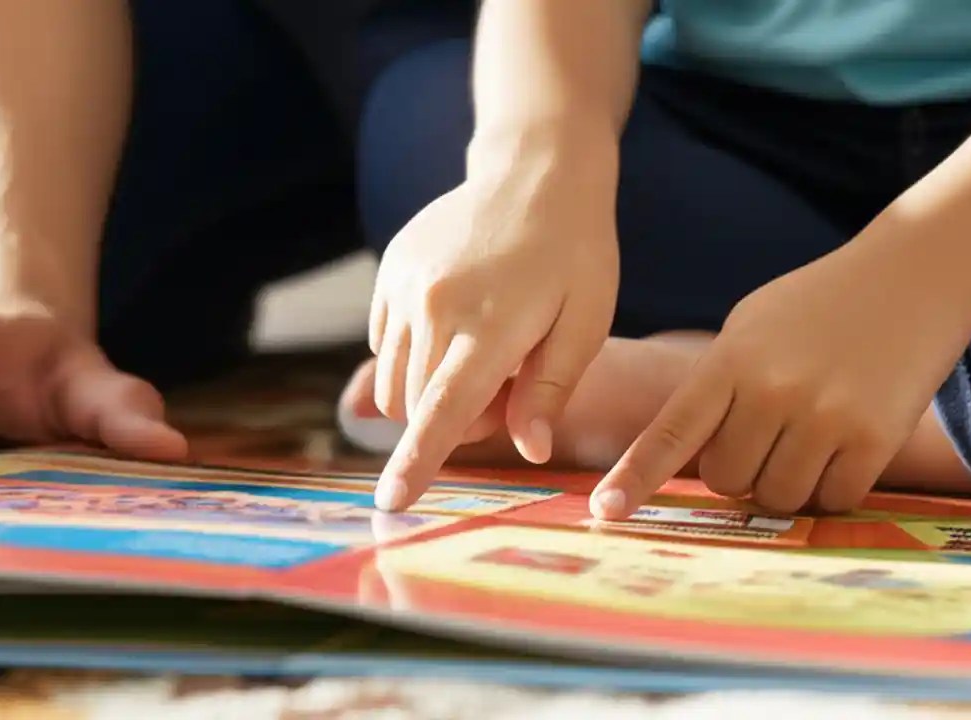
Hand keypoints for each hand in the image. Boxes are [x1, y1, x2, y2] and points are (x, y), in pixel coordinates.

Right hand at [371, 142, 618, 510]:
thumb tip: (527, 450)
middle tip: (503, 391)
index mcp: (488, 325)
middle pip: (414, 405)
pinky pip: (385, 340)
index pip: (442, 413)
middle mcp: (433, 304)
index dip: (417, 464)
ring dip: (426, 390)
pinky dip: (412, 353)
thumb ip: (549, 390)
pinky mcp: (391, 268)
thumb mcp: (586, 322)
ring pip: (393, 378)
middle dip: (448, 423)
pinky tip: (454, 325)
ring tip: (479, 354)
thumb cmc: (576, 252)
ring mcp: (405, 283)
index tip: (390, 504)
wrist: (535, 170)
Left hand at [591, 241, 970, 517]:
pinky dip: (833, 487)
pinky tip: (845, 446)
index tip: (605, 511)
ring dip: (785, 482)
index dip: (635, 477)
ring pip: (777, 497)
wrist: (912, 276)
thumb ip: (714, 386)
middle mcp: (771, 392)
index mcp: (729, 362)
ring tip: (808, 434)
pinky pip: (833, 499)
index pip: (671, 432)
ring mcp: (824, 417)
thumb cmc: (817, 306)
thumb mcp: (749, 329)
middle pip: (726, 480)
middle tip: (768, 433)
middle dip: (738, 470)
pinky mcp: (874, 439)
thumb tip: (684, 455)